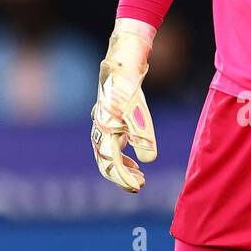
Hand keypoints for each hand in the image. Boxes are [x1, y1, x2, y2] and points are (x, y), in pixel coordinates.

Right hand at [90, 21, 156, 192]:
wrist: (121, 63)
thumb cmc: (127, 87)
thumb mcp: (138, 112)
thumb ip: (142, 136)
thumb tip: (149, 160)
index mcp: (104, 131)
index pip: (110, 163)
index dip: (122, 178)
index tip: (137, 188)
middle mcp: (101, 131)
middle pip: (106, 163)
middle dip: (121, 177)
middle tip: (139, 187)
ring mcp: (104, 126)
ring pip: (109, 156)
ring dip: (123, 169)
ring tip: (140, 180)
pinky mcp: (111, 120)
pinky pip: (113, 146)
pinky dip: (124, 157)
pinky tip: (138, 162)